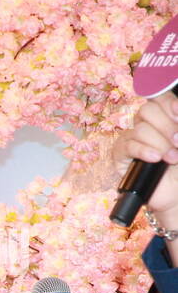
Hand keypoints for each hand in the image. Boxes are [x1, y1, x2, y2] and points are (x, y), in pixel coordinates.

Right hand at [113, 96, 177, 223]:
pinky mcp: (120, 156)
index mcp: (163, 118)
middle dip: (166, 126)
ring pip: (140, 129)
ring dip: (160, 144)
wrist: (174, 193)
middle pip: (147, 110)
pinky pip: (128, 146)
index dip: (167, 103)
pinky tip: (156, 159)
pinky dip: (144, 151)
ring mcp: (132, 140)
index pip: (158, 99)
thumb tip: (176, 108)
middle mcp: (146, 126)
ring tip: (171, 158)